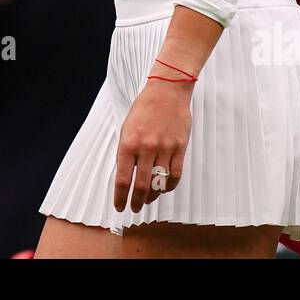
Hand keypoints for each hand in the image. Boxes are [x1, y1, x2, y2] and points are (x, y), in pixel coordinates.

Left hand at [113, 67, 192, 212]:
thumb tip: (125, 175)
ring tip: (148, 200)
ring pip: (158, 183)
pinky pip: (175, 175)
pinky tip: (164, 189)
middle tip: (134, 208)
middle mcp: (146, 148)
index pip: (122, 179)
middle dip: (136, 201)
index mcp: (128, 143)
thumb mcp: (126, 128)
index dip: (120, 197)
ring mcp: (164, 148)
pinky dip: (169, 186)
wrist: (166, 91)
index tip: (119, 206)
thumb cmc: (144, 108)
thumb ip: (125, 151)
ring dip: (152, 196)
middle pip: (141, 185)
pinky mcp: (179, 148)